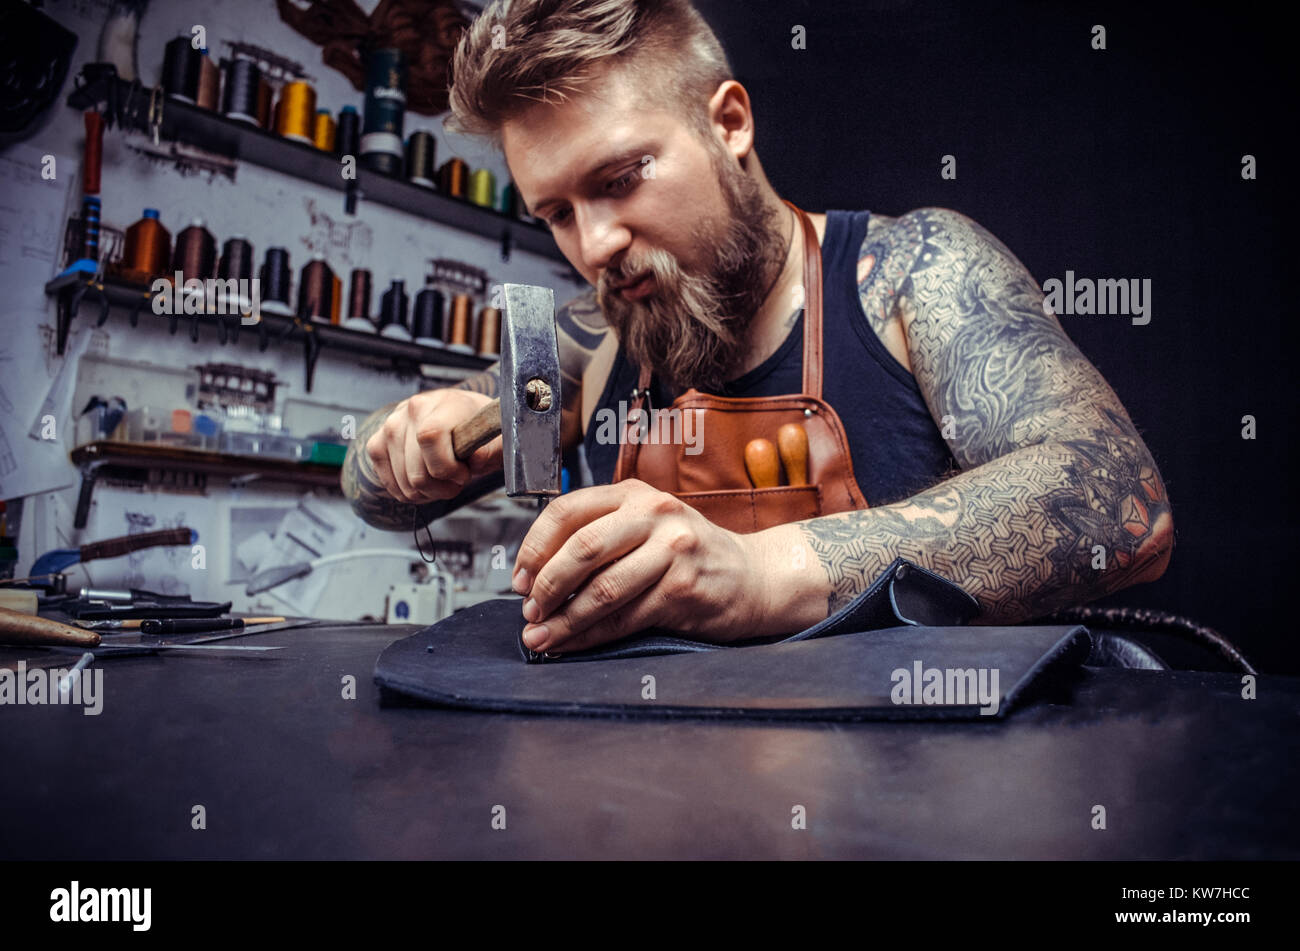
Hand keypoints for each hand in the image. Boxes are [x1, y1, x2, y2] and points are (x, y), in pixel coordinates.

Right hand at [365, 389, 500, 502]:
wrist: (462, 417)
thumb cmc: (479, 431)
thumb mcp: (495, 439)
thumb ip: (489, 450)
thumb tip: (474, 459)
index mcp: (443, 403)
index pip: (430, 437)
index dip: (447, 467)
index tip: (464, 474)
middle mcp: (410, 411)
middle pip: (417, 471)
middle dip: (442, 487)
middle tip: (457, 480)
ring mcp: (390, 426)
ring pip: (404, 483)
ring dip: (428, 492)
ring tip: (443, 481)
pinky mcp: (377, 444)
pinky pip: (389, 484)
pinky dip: (410, 493)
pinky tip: (426, 484)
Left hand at [512, 479, 769, 652]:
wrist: (752, 576)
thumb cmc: (688, 554)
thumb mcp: (646, 526)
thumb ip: (600, 534)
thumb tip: (536, 574)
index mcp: (633, 494)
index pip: (567, 510)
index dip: (534, 547)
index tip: (519, 577)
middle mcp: (654, 514)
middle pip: (581, 548)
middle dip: (546, 585)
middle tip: (529, 609)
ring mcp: (673, 550)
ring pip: (602, 589)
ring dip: (564, 619)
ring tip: (541, 635)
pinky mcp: (683, 588)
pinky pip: (624, 617)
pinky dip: (590, 636)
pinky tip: (571, 644)